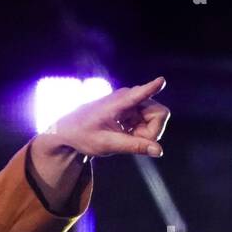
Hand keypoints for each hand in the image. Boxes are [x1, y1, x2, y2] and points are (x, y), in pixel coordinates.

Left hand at [45, 76, 170, 158]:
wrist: (71, 130)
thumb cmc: (84, 135)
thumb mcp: (107, 144)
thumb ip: (134, 146)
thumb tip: (158, 151)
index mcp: (119, 103)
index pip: (139, 94)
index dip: (151, 88)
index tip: (160, 81)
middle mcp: (130, 97)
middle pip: (159, 113)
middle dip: (151, 132)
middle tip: (133, 141)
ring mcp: (134, 102)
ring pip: (156, 119)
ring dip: (145, 133)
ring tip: (125, 137)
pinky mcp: (134, 109)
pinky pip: (149, 122)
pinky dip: (141, 132)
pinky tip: (125, 134)